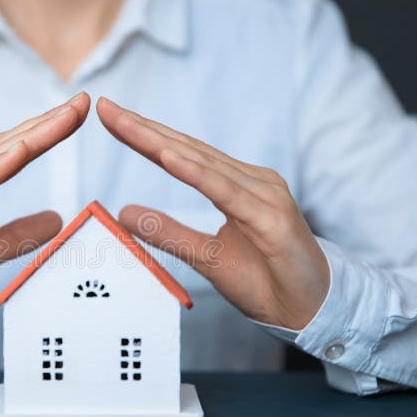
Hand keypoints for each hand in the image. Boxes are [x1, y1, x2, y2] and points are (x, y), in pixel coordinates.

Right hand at [0, 93, 90, 323]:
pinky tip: (19, 153)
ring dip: (29, 138)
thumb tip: (55, 220)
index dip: (41, 133)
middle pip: (1, 148)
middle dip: (45, 124)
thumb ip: (11, 238)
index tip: (75, 113)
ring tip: (65, 117)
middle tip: (83, 102)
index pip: (4, 154)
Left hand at [97, 97, 328, 329]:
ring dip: (161, 142)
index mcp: (235, 186)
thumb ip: (167, 232)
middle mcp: (251, 182)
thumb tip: (124, 212)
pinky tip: (168, 158)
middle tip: (104, 106)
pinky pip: (227, 193)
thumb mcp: (203, 255)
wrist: (311, 310)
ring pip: (203, 165)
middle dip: (143, 127)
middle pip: (187, 149)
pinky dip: (196, 175)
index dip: (144, 134)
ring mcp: (264, 196)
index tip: (109, 116)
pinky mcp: (272, 220)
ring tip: (126, 124)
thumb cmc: (265, 279)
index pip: (182, 154)